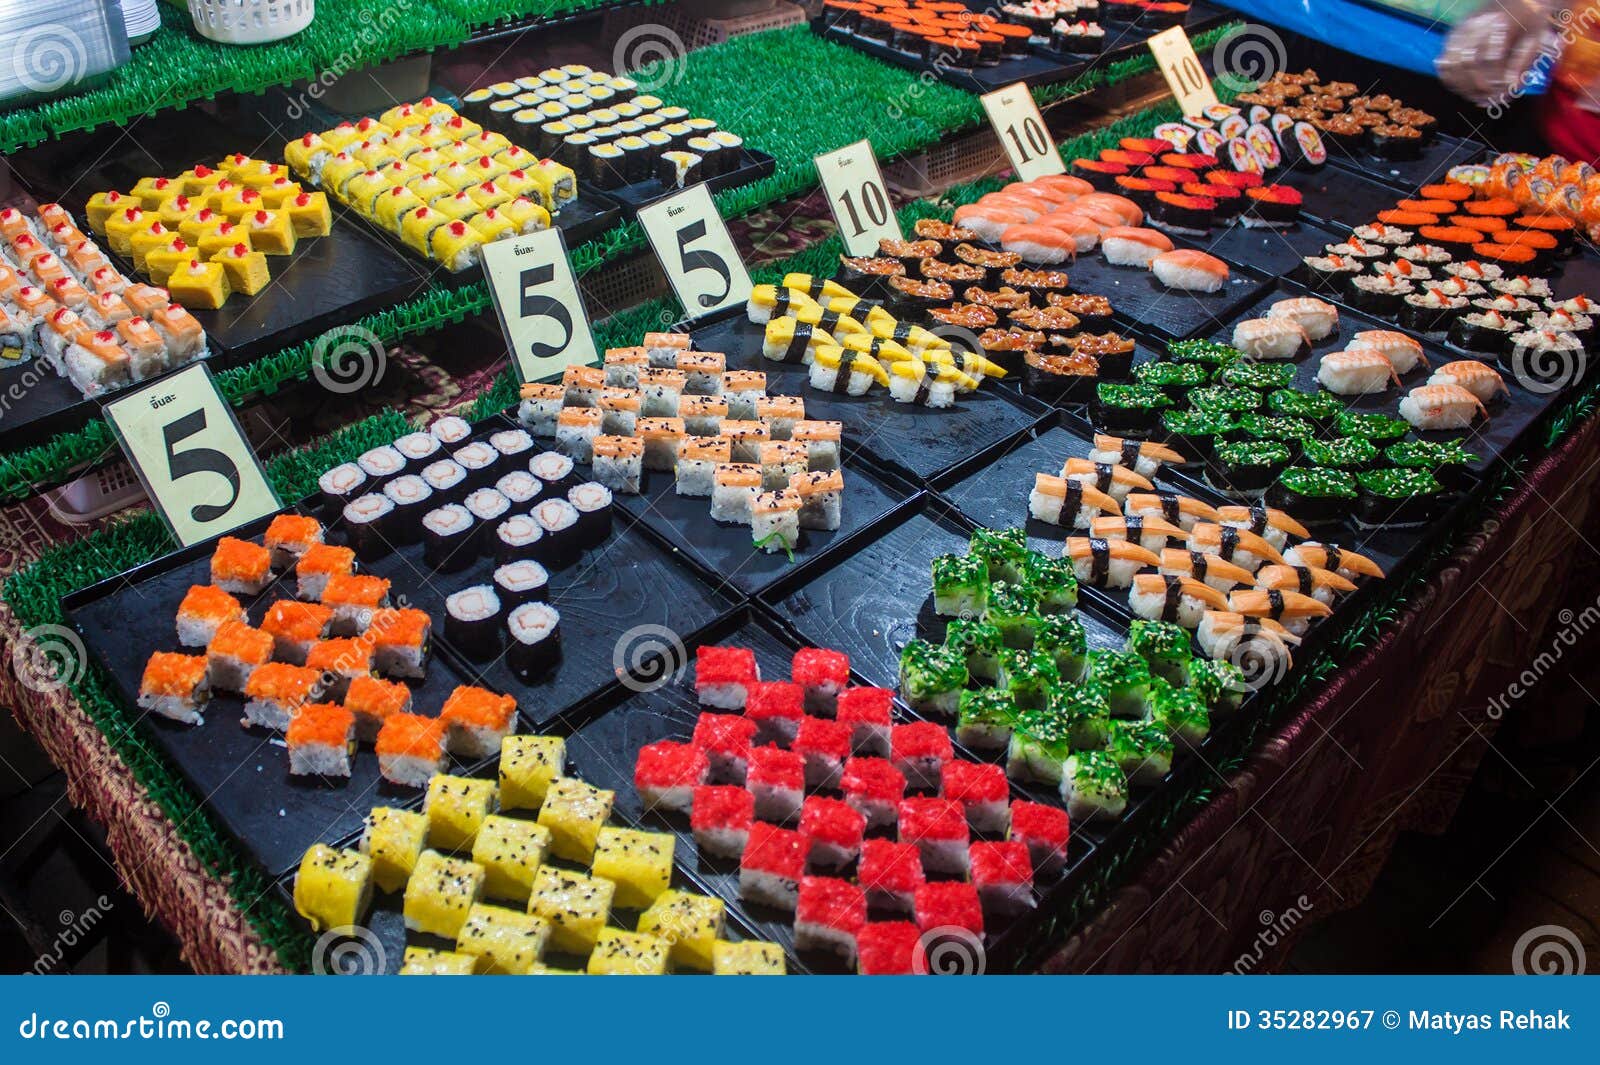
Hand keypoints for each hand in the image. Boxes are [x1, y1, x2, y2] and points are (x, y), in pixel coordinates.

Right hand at [1437, 0, 1562, 107]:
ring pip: (1451, 66)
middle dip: (1477, 87)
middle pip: (1466, 63)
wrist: (1517, 1)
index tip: (1505, 94)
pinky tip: (1466, 89)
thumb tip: (1510, 87)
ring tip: (1479, 98)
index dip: (1496, 81)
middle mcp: (1475, 25)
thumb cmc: (1530, 20)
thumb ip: (1523, 63)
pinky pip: (1443, 65)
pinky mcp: (1451, 38)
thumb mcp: (1536, 39)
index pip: (1491, 58)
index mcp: (1500, 22)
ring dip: (1463, 87)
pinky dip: (1452, 81)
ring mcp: (1460, 31)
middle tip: (1490, 101)